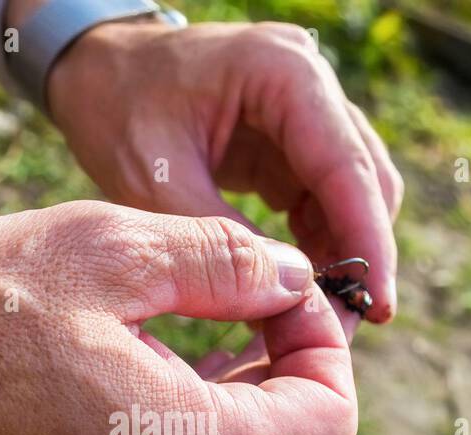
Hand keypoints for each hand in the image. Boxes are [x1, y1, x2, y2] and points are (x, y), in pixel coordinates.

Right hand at [0, 202, 355, 434]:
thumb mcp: (100, 254)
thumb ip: (219, 263)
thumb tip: (288, 276)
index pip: (327, 416)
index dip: (323, 339)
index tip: (279, 284)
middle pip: (279, 427)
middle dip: (270, 343)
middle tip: (219, 269)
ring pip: (221, 432)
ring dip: (212, 360)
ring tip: (148, 293)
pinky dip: (168, 388)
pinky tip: (111, 334)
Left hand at [47, 19, 403, 324]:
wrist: (92, 71)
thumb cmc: (115, 108)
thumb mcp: (156, 180)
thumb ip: (219, 239)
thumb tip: (284, 302)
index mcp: (283, 74)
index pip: (346, 166)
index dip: (368, 242)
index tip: (378, 305)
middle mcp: (308, 86)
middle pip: (363, 181)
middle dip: (360, 256)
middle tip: (347, 327)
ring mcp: (304, 114)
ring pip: (350, 196)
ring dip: (341, 256)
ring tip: (321, 320)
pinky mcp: (289, 144)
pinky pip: (321, 202)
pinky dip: (316, 247)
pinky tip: (298, 294)